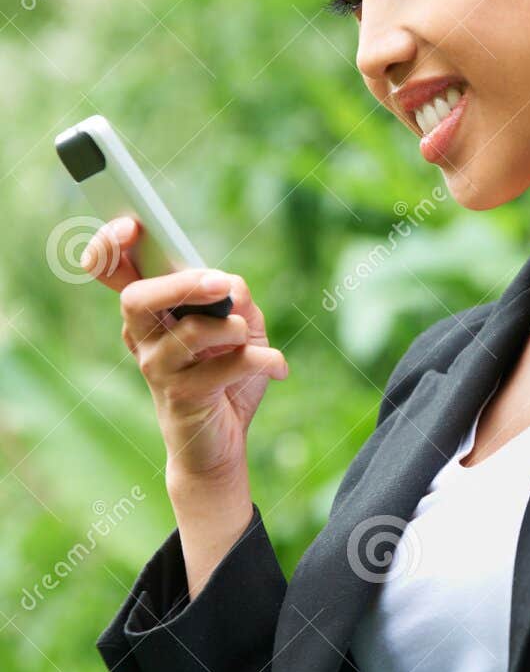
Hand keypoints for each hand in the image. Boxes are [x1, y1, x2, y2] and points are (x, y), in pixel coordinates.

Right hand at [81, 215, 288, 483]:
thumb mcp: (241, 328)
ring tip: (248, 337)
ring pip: (190, 333)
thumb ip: (235, 298)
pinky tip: (278, 367)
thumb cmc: (226, 378)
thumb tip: (228, 284)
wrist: (221, 445)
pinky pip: (227, 366)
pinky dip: (264, 360)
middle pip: (138, 298)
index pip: (112, 271)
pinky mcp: (183, 397)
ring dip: (233, 328)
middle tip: (220, 285)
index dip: (109, 245)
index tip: (131, 225)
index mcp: (151, 311)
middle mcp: (143, 338)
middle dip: (183, 285)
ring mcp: (158, 369)